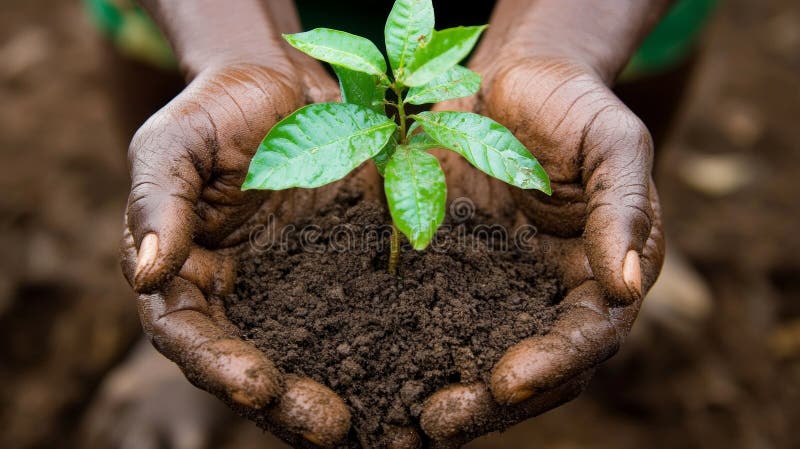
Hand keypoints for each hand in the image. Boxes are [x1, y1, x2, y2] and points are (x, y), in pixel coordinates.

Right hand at [119, 61, 368, 447]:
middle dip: (287, 404)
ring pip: (314, 356)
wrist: (282, 83)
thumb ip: (158, 203)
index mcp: (189, 276)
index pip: (190, 337)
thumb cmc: (216, 110)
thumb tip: (144, 272)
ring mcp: (299, 289)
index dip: (218, 367)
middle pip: (255, 365)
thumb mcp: (175, 144)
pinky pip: (368, 316)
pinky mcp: (348, 273)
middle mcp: (243, 297)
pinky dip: (388, 350)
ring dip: (342, 392)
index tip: (255, 386)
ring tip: (380, 424)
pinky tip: (419, 373)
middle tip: (330, 428)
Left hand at [417, 56, 664, 445]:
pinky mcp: (452, 273)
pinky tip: (371, 363)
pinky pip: (433, 316)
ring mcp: (499, 289)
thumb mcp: (612, 145)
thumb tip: (630, 284)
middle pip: (531, 367)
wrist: (513, 81)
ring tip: (401, 418)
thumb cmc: (573, 106)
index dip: (551, 365)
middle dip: (490, 403)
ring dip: (446, 390)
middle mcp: (550, 296)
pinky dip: (410, 346)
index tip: (507, 382)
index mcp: (601, 277)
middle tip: (438, 423)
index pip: (585, 338)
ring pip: (478, 354)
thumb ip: (623, 210)